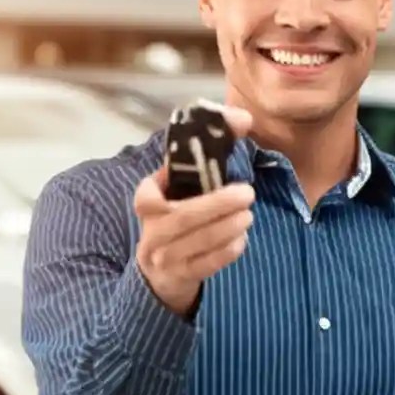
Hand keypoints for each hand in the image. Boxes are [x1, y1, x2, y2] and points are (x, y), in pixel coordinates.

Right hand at [132, 105, 254, 316]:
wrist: (161, 271)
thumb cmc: (179, 216)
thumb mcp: (185, 184)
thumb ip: (210, 148)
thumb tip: (244, 118)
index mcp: (147, 201)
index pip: (150, 190)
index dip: (168, 178)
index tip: (197, 169)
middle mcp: (151, 230)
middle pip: (181, 217)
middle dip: (215, 205)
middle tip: (247, 194)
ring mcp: (163, 257)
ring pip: (194, 243)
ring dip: (225, 229)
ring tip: (248, 216)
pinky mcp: (179, 277)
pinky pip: (203, 265)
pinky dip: (224, 252)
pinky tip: (241, 240)